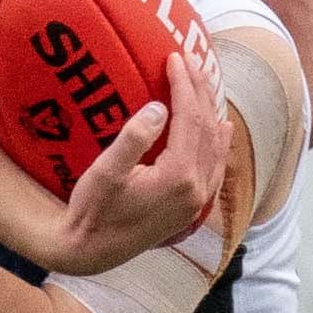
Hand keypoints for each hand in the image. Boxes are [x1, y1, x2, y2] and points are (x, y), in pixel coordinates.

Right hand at [55, 53, 229, 274]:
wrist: (91, 253)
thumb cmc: (91, 211)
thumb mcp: (106, 172)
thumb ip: (134, 138)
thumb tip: (159, 107)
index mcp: (178, 176)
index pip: (190, 119)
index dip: (184, 85)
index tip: (174, 58)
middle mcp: (196, 189)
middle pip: (207, 129)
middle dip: (199, 92)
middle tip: (189, 61)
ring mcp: (197, 201)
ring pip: (215, 147)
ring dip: (211, 112)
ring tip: (204, 84)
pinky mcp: (190, 209)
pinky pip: (215, 168)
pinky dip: (219, 143)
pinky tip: (222, 130)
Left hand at [253, 0, 312, 140]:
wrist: (291, 2)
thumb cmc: (265, 44)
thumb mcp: (260, 86)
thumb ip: (272, 114)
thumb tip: (263, 136)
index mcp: (310, 118)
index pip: (300, 143)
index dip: (287, 138)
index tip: (276, 132)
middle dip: (306, 114)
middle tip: (287, 94)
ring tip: (304, 71)